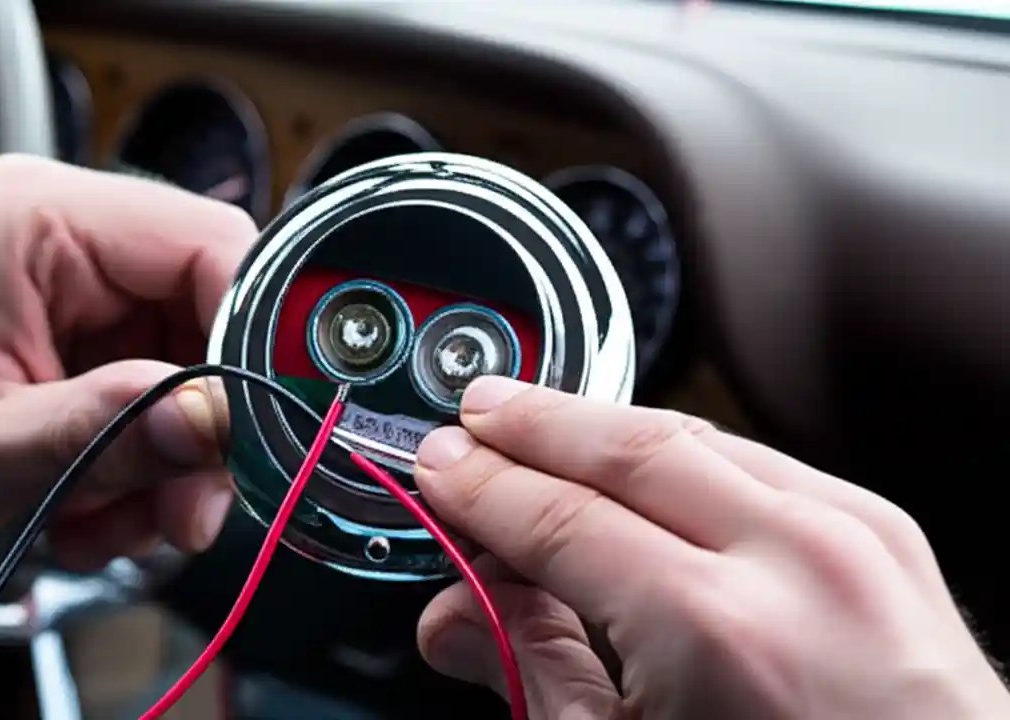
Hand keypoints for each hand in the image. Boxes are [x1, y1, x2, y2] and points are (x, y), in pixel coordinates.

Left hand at [0, 155, 255, 583]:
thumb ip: (106, 428)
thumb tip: (215, 417)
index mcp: (34, 221)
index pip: (206, 241)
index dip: (252, 334)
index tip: (257, 422)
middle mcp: (58, 246)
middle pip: (206, 317)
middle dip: (204, 425)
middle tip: (186, 504)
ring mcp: (64, 300)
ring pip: (184, 375)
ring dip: (165, 464)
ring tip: (109, 519)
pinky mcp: (65, 351)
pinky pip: (146, 405)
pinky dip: (134, 472)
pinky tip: (84, 510)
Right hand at [413, 376, 1009, 718]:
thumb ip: (536, 672)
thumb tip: (461, 616)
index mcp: (715, 631)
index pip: (559, 518)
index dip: (482, 488)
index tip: (441, 467)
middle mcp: (793, 561)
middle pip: (625, 447)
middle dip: (533, 422)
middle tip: (472, 416)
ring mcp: (852, 535)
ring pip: (691, 434)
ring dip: (600, 424)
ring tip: (534, 424)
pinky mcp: (882, 530)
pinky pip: (752, 457)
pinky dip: (678, 449)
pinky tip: (631, 455)